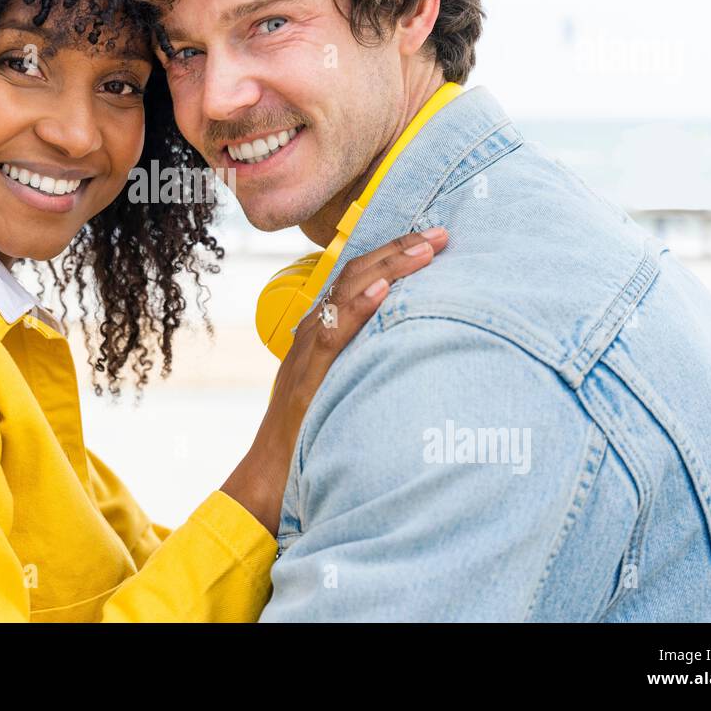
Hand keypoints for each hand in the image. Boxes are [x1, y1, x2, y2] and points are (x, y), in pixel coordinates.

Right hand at [222, 227, 449, 533]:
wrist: (270, 476)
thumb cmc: (310, 435)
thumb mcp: (341, 387)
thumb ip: (364, 361)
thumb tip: (407, 345)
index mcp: (322, 330)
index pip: (359, 276)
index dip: (394, 253)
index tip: (432, 239)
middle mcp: (313, 330)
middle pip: (356, 273)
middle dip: (400, 249)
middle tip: (440, 233)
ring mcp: (307, 351)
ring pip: (346, 293)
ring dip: (387, 266)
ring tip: (423, 249)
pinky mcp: (306, 376)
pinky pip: (332, 334)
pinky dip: (357, 307)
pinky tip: (381, 290)